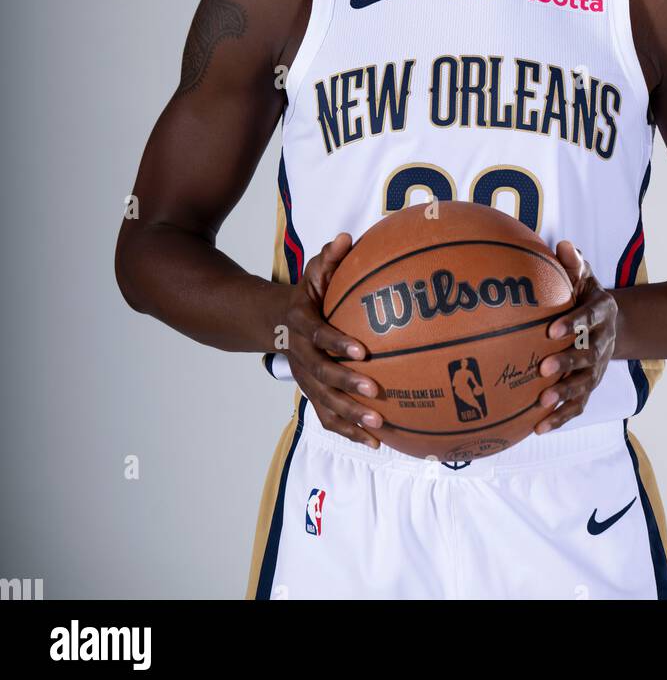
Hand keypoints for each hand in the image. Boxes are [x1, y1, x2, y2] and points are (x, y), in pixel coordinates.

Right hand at [284, 233, 382, 447]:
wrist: (275, 324)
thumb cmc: (306, 297)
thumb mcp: (313, 274)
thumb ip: (329, 258)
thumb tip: (346, 237)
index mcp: (303, 325)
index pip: (320, 336)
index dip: (338, 344)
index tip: (363, 351)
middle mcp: (302, 356)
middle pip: (323, 376)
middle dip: (348, 387)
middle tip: (375, 394)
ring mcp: (306, 379)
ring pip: (326, 403)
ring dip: (351, 417)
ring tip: (379, 427)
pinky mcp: (313, 395)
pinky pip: (329, 418)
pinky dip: (350, 431)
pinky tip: (376, 442)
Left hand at [533, 241, 617, 434]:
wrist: (610, 324)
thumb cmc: (586, 295)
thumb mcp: (585, 277)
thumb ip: (574, 264)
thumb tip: (562, 245)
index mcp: (602, 313)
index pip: (589, 318)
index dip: (573, 324)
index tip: (551, 329)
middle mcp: (603, 343)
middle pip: (588, 356)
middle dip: (566, 363)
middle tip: (543, 368)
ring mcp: (598, 368)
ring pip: (584, 385)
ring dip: (564, 395)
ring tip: (542, 403)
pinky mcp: (590, 387)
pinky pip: (577, 405)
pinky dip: (559, 417)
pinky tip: (537, 428)